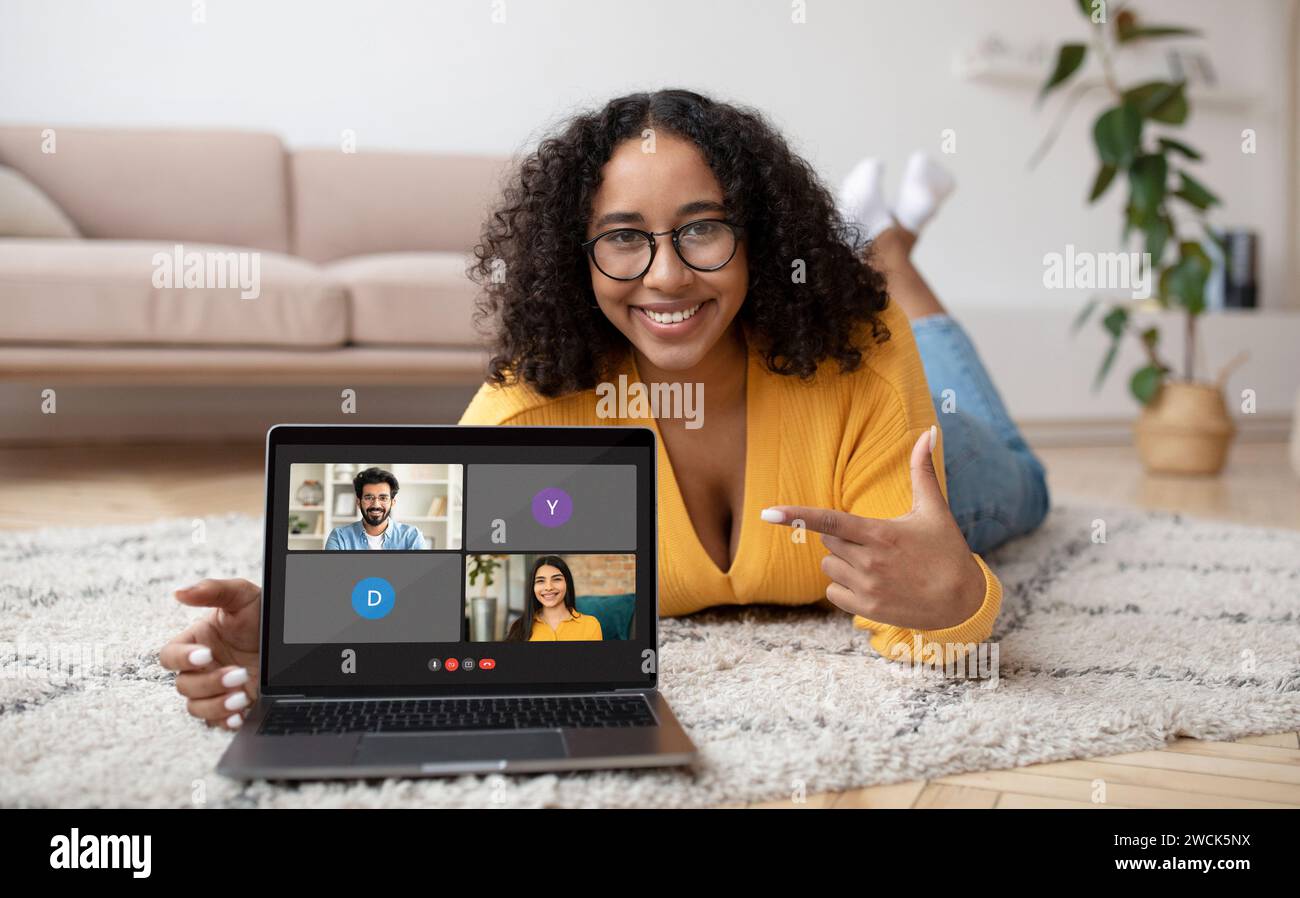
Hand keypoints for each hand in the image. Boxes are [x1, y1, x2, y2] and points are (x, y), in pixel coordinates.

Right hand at [159, 578, 261, 730]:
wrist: (288, 635)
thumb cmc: (258, 613)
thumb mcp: (240, 596)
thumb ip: (212, 590)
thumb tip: (180, 592)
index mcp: (195, 643)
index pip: (170, 656)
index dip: (182, 659)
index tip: (206, 655)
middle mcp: (201, 668)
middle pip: (184, 686)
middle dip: (209, 683)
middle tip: (237, 673)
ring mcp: (215, 689)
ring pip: (197, 707)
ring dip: (216, 705)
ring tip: (241, 695)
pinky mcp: (231, 704)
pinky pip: (217, 722)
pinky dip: (225, 721)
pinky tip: (239, 716)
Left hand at [760, 426, 985, 630]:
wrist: (962, 602)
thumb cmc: (946, 551)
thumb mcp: (934, 510)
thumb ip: (922, 471)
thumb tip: (928, 431)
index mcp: (880, 534)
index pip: (829, 521)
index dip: (796, 515)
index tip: (767, 514)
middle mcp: (869, 562)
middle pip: (829, 541)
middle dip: (843, 538)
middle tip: (875, 543)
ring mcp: (867, 587)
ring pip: (828, 566)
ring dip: (842, 563)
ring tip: (876, 566)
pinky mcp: (866, 608)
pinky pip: (832, 593)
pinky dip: (844, 588)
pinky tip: (871, 585)